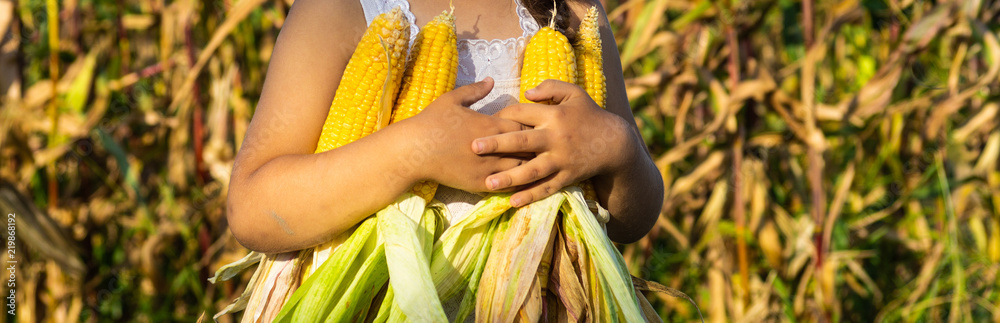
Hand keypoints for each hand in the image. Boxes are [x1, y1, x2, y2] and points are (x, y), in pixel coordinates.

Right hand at [397, 77, 529, 191]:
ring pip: (522, 169)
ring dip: (527, 166)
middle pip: (529, 149)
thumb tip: (491, 80)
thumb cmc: (433, 121)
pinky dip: (515, 182)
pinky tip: (519, 179)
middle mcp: (495, 148)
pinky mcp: (481, 184)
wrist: (415, 150)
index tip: (528, 128)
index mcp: (492, 125)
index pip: (526, 127)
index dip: (530, 128)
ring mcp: (489, 168)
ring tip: (532, 164)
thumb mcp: (453, 99)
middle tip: (535, 147)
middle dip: (533, 148)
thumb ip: (475, 90)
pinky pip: (507, 185)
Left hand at [471, 80, 633, 206]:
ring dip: (510, 177)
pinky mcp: (568, 176)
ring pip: (532, 169)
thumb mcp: (575, 94)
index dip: (502, 116)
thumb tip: (527, 92)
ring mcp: (562, 159)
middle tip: (473, 147)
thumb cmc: (590, 115)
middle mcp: (556, 137)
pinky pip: (547, 188)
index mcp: (554, 114)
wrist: (615, 143)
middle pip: (522, 140)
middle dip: (497, 144)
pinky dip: (531, 195)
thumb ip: (550, 87)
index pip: (521, 113)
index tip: (484, 122)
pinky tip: (512, 202)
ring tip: (488, 183)